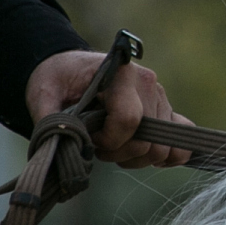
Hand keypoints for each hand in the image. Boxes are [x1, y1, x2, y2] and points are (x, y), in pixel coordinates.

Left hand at [25, 50, 192, 169]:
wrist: (69, 67)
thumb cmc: (57, 79)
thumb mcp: (43, 94)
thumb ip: (51, 119)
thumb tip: (63, 145)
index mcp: (121, 75)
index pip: (129, 119)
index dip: (110, 142)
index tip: (92, 142)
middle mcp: (148, 84)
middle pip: (149, 139)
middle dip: (122, 154)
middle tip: (98, 148)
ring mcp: (160, 98)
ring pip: (163, 147)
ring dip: (137, 157)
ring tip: (114, 148)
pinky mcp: (165, 110)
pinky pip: (181, 140)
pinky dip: (168, 155)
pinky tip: (143, 155)